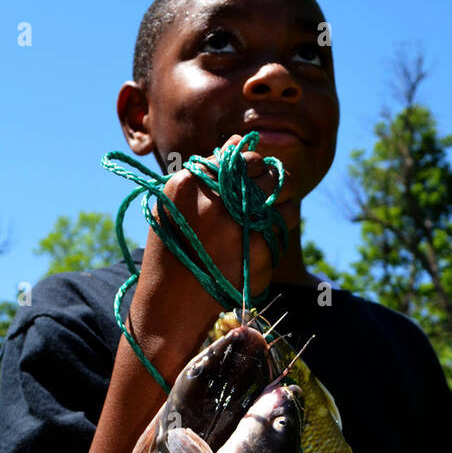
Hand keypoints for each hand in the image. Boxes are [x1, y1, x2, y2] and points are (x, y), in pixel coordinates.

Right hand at [128, 136, 299, 371]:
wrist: (169, 309)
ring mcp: (233, 226)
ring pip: (277, 194)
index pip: (235, 156)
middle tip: (265, 196)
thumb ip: (205, 176)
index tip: (251, 177)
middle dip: (268, 180)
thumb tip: (236, 143)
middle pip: (261, 169)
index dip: (250, 166)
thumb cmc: (172, 256)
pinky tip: (263, 243)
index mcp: (185, 184)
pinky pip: (282, 226)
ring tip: (266, 219)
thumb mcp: (174, 209)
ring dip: (279, 203)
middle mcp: (209, 200)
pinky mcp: (254, 251)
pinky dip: (280, 230)